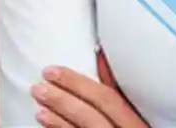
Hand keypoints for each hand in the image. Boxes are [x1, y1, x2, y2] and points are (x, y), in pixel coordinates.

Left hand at [30, 51, 145, 127]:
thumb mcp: (131, 114)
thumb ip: (117, 90)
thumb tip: (100, 56)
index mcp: (137, 124)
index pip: (108, 99)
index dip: (78, 83)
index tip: (52, 71)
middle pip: (92, 118)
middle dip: (63, 101)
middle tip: (38, 87)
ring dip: (58, 121)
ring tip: (39, 107)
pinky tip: (46, 124)